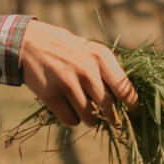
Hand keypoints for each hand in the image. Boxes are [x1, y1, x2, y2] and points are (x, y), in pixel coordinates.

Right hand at [18, 20, 137, 127]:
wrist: (30, 43)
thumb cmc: (68, 50)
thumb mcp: (92, 51)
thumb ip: (109, 70)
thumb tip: (129, 98)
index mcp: (101, 57)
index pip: (124, 88)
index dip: (132, 104)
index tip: (133, 112)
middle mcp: (87, 69)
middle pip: (108, 107)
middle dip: (110, 116)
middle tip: (109, 117)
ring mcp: (68, 82)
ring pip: (90, 117)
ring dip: (91, 120)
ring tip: (88, 114)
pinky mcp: (51, 95)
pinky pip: (70, 120)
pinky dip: (72, 120)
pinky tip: (70, 110)